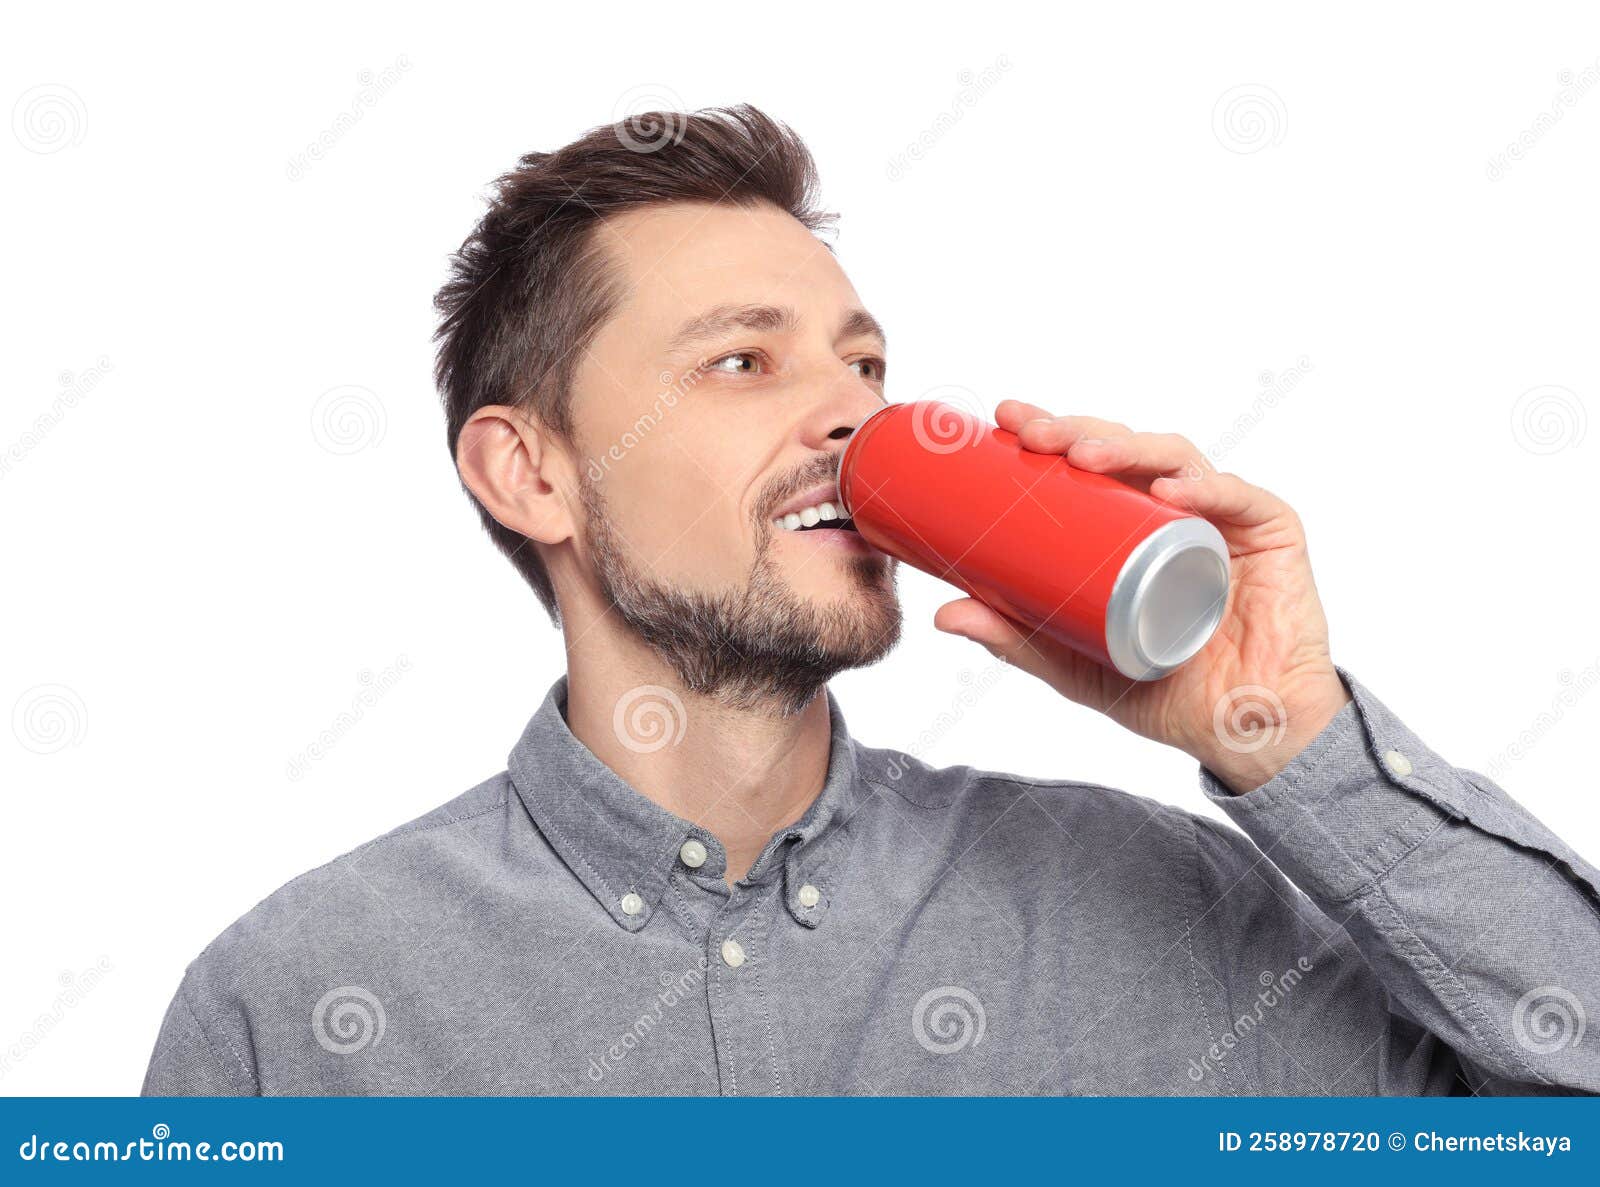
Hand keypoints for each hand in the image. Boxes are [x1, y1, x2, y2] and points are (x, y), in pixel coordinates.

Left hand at [932, 399, 1351, 793]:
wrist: (1241, 733)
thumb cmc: (1163, 690)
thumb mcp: (1073, 664)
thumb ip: (1016, 639)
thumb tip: (943, 614)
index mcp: (1129, 525)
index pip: (1087, 464)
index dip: (1051, 432)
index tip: (1004, 420)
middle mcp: (1174, 509)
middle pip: (1124, 451)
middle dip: (1076, 431)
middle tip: (1032, 432)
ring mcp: (1222, 517)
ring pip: (1174, 458)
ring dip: (1127, 448)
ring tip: (1083, 456)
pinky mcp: (1272, 533)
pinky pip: (1240, 499)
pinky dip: (1206, 486)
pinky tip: (1169, 491)